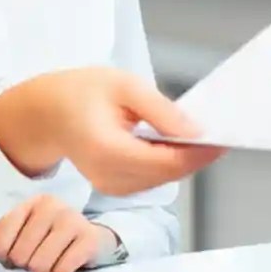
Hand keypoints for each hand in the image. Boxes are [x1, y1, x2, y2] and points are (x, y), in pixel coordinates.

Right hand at [0, 67, 225, 195]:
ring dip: (187, 158)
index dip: (200, 152)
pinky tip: (181, 142)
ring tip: (206, 133)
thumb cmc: (80, 93)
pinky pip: (153, 177)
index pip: (166, 161)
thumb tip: (195, 130)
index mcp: (108, 151)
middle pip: (169, 173)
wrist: (45, 113)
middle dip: (198, 154)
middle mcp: (109, 177)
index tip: (225, 136)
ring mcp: (112, 186)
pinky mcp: (116, 186)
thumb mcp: (123, 85)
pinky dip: (171, 161)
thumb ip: (160, 109)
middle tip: (224, 130)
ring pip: (164, 178)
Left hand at [0, 195, 114, 271]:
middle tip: (39, 254)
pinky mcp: (88, 238)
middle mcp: (51, 206)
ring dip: (44, 270)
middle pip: (20, 255)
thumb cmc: (48, 236)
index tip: (16, 250)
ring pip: (40, 264)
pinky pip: (62, 269)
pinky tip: (67, 259)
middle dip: (27, 263)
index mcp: (30, 203)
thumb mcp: (18, 233)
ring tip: (52, 258)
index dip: (4, 254)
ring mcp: (72, 219)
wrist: (90, 238)